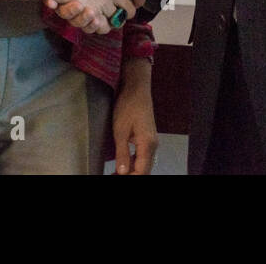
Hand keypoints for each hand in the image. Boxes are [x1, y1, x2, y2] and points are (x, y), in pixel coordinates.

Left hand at [111, 57, 156, 173]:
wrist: (136, 87)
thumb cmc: (128, 105)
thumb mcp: (120, 130)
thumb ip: (122, 153)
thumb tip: (122, 173)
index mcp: (148, 144)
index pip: (141, 171)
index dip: (129, 178)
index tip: (114, 177)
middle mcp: (152, 145)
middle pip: (144, 170)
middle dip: (130, 176)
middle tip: (112, 175)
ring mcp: (151, 141)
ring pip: (143, 164)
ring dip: (131, 171)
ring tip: (115, 173)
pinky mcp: (147, 138)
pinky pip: (142, 156)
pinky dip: (133, 164)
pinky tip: (122, 165)